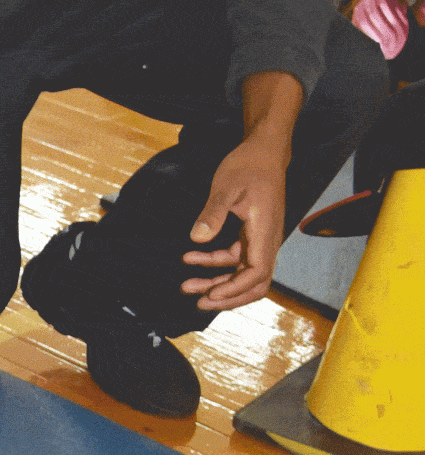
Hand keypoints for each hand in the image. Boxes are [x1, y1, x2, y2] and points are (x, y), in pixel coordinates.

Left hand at [180, 135, 289, 310]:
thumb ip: (213, 213)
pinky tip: (191, 257)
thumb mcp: (226, 187)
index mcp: (265, 232)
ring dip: (217, 281)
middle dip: (227, 296)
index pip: (257, 272)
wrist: (264, 152)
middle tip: (199, 302)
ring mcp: (260, 238)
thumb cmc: (248, 166)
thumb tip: (197, 238)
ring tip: (188, 286)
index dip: (235, 288)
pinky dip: (214, 262)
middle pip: (254, 282)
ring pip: (242, 272)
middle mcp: (267, 240)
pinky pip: (235, 257)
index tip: (211, 294)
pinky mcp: (252, 234)